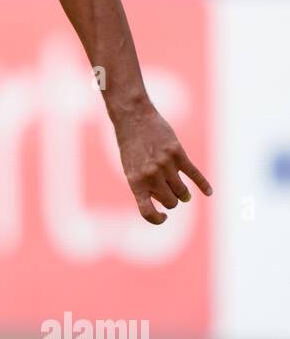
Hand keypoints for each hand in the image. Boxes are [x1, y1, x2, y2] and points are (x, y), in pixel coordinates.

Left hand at [114, 103, 211, 224]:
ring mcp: (165, 165)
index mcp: (136, 182)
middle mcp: (151, 176)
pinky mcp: (178, 154)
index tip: (163, 216)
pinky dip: (203, 185)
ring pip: (182, 191)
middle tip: (169, 193)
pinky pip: (195, 174)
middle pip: (171, 202)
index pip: (148, 212)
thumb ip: (145, 186)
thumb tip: (165, 201)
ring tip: (181, 191)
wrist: (134, 119)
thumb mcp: (131, 169)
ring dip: (183, 193)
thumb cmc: (131, 146)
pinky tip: (208, 192)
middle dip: (172, 200)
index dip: (157, 219)